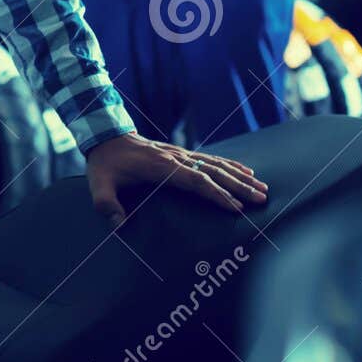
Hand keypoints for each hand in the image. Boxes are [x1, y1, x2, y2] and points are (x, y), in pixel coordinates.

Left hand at [83, 131, 267, 227]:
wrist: (105, 136)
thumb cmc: (104, 163)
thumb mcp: (98, 184)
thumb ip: (106, 204)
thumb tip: (118, 226)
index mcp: (160, 167)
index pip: (195, 181)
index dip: (216, 194)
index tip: (236, 207)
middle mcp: (175, 158)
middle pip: (213, 172)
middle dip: (239, 186)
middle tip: (262, 199)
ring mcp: (179, 154)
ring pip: (216, 164)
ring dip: (240, 176)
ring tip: (262, 187)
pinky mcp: (180, 154)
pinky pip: (210, 159)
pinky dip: (231, 165)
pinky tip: (246, 171)